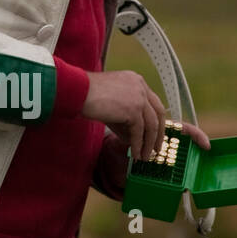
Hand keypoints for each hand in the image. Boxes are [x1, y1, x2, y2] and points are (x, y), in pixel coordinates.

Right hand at [82, 71, 210, 160]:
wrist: (77, 91)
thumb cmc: (86, 95)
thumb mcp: (111, 105)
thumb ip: (125, 118)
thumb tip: (133, 139)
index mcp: (136, 81)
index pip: (153, 102)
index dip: (156, 120)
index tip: (155, 134)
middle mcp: (140, 86)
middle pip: (158, 112)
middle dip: (159, 133)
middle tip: (156, 148)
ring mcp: (138, 97)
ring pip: (151, 125)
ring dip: (149, 143)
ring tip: (146, 156)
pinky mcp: (133, 109)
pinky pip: (139, 131)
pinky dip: (138, 145)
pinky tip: (136, 155)